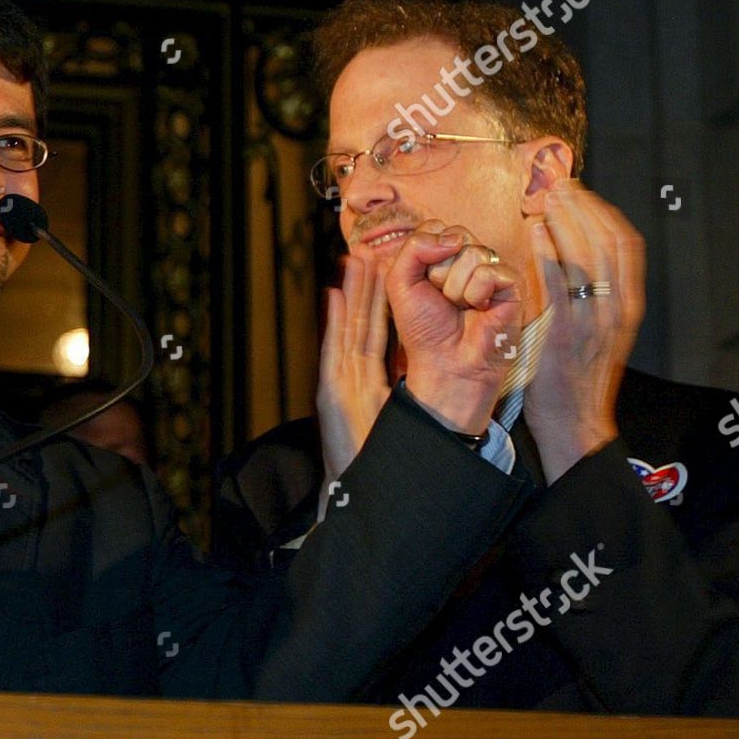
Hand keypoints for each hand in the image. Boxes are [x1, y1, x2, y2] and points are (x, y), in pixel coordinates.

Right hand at [316, 255, 391, 480]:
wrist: (360, 487)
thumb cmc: (373, 453)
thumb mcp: (386, 415)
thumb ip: (391, 387)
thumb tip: (406, 364)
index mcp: (364, 378)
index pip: (371, 330)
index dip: (374, 300)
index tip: (379, 270)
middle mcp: (350, 373)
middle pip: (359, 322)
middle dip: (362, 287)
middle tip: (365, 251)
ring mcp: (340, 380)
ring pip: (348, 328)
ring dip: (350, 294)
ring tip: (353, 262)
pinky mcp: (332, 391)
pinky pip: (336, 350)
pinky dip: (334, 324)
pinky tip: (334, 297)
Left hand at [386, 222, 522, 433]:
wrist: (445, 363)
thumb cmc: (424, 327)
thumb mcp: (400, 283)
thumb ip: (413, 247)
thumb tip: (452, 237)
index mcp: (444, 252)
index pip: (435, 227)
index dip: (424, 256)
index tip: (424, 285)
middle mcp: (470, 257)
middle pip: (456, 236)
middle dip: (439, 273)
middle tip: (444, 300)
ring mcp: (493, 269)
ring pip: (473, 253)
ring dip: (457, 288)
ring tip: (461, 308)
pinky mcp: (513, 285)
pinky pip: (490, 272)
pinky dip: (477, 295)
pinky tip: (480, 311)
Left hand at [525, 184, 644, 481]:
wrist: (576, 423)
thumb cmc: (580, 376)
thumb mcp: (598, 330)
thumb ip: (591, 295)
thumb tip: (574, 253)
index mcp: (628, 305)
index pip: (625, 244)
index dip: (603, 211)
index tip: (580, 192)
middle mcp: (617, 308)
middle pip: (608, 241)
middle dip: (585, 206)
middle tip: (559, 184)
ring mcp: (593, 320)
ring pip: (588, 256)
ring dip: (567, 221)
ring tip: (546, 199)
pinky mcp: (565, 332)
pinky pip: (560, 285)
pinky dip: (550, 253)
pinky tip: (536, 232)